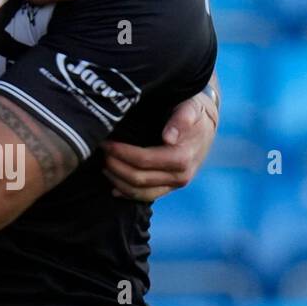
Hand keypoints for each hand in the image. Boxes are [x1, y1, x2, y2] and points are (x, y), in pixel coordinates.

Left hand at [102, 91, 218, 201]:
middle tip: (100, 151)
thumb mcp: (190, 108)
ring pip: (141, 192)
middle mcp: (180, 176)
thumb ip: (180, 120)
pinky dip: (128, 194)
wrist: (206, 124)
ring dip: (118, 181)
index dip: (122, 153)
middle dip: (115, 166)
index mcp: (182, 157)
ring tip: (103, 166)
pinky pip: (147, 197)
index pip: (144, 160)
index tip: (105, 143)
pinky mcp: (170, 187)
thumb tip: (169, 137)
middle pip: (139, 179)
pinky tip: (113, 188)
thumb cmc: (194, 112)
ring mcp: (175, 185)